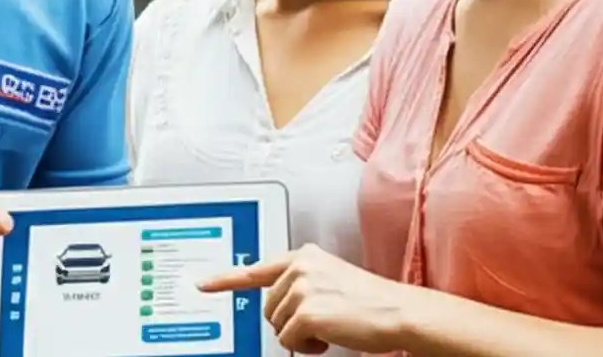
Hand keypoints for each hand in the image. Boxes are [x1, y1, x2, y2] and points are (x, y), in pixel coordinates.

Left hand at [199, 243, 412, 354]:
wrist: (399, 312)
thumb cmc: (370, 301)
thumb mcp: (330, 278)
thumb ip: (300, 282)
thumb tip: (275, 302)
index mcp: (304, 256)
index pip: (256, 268)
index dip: (225, 279)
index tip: (203, 284)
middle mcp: (300, 267)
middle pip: (268, 306)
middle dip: (288, 320)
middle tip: (320, 322)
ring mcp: (302, 288)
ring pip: (276, 324)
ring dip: (299, 334)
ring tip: (329, 327)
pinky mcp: (307, 311)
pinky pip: (289, 339)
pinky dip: (307, 346)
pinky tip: (328, 338)